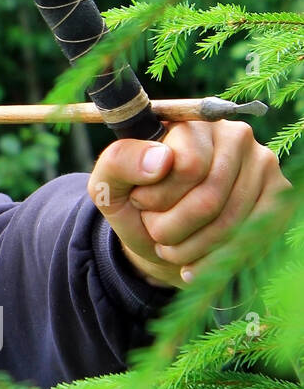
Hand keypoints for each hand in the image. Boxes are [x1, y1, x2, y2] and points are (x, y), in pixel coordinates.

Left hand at [88, 120, 291, 288]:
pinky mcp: (278, 197)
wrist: (161, 239)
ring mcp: (262, 164)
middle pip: (209, 199)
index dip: (156, 197)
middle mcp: (233, 135)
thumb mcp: (109, 184)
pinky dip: (213, 262)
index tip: (141, 202)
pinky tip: (192, 265)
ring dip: (189, 248)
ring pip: (229, 223)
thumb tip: (161, 160)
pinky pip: (251, 239)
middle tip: (155, 232)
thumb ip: (119, 163)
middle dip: (170, 228)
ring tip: (170, 247)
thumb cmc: (135, 204)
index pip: (185, 166)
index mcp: (189, 122)